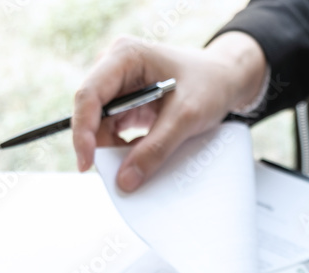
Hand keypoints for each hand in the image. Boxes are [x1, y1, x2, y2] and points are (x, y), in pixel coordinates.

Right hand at [72, 31, 266, 191]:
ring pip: (100, 126)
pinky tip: (141, 153)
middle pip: (90, 112)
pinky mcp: (126, 104)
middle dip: (98, 144)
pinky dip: (122, 148)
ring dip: (113, 149)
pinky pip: (113, 132)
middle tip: (117, 171)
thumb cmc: (209, 85)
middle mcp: (115, 67)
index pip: (89, 95)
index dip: (83, 131)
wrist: (225, 81)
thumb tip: (125, 179)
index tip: (87, 163)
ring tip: (139, 160)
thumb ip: (156, 149)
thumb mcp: (186, 117)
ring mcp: (119, 86)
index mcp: (125, 56)